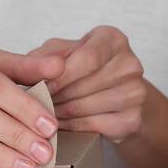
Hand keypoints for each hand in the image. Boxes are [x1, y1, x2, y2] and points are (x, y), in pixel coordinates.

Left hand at [29, 25, 147, 142]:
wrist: (115, 94)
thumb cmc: (84, 68)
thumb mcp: (61, 52)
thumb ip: (44, 56)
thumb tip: (32, 69)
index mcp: (112, 40)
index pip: (87, 58)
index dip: (60, 75)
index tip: (41, 85)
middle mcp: (130, 64)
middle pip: (84, 85)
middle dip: (56, 96)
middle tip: (37, 103)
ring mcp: (135, 93)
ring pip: (86, 107)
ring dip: (60, 113)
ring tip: (46, 112)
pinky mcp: (132, 119)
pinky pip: (94, 126)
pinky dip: (72, 127)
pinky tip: (60, 123)